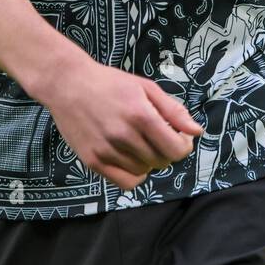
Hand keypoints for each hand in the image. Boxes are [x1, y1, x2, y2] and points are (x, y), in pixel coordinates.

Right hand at [33, 59, 203, 190]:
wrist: (67, 84)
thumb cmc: (110, 82)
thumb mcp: (145, 87)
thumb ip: (173, 110)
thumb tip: (196, 132)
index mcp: (141, 115)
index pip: (176, 149)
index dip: (183, 146)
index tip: (179, 138)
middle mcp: (124, 136)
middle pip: (161, 161)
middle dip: (166, 151)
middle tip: (158, 137)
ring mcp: (107, 151)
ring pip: (145, 170)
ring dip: (149, 160)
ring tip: (139, 142)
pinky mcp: (93, 161)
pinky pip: (126, 182)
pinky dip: (135, 174)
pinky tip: (131, 158)